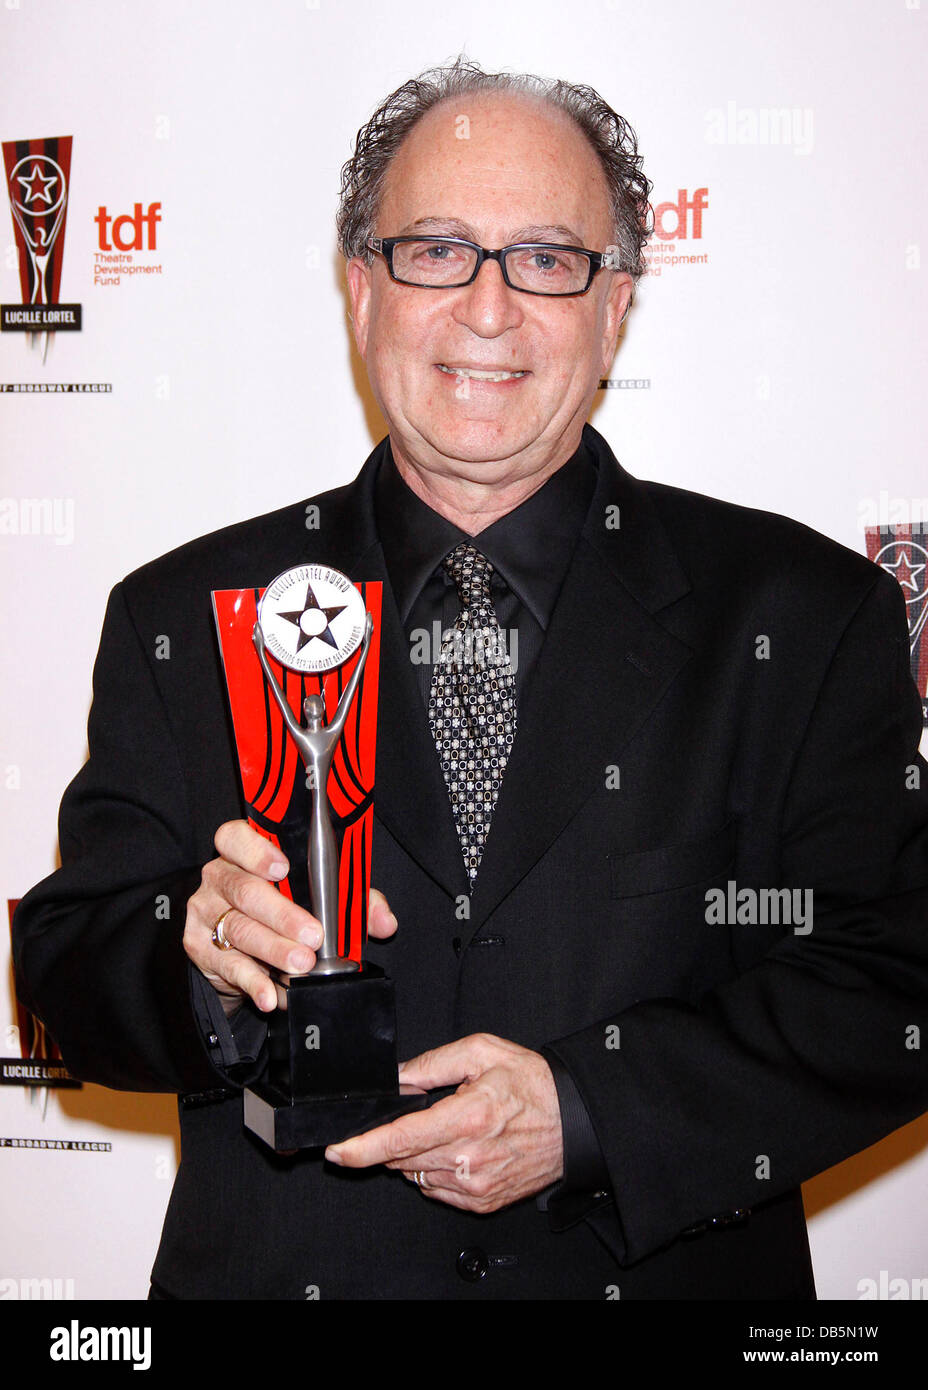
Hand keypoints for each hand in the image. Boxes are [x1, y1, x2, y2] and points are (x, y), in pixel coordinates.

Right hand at [183, 819, 397, 1014]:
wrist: (236, 943)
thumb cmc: (283, 905)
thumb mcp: (318, 895)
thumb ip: (352, 901)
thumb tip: (385, 922)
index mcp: (243, 852)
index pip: (236, 837)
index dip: (256, 851)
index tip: (283, 869)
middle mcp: (219, 877)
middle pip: (245, 890)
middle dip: (281, 915)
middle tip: (312, 937)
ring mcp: (206, 912)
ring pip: (238, 929)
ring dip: (273, 950)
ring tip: (301, 967)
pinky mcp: (199, 947)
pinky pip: (228, 965)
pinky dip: (253, 982)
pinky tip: (271, 995)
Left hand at [325, 1033, 563, 1212]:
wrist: (573, 1121)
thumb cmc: (532, 1085)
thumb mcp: (483, 1052)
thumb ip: (433, 1063)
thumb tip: (398, 1077)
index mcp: (467, 1117)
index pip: (399, 1139)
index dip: (362, 1147)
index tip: (339, 1151)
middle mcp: (469, 1157)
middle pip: (402, 1158)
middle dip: (395, 1139)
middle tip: (420, 1115)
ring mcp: (475, 1185)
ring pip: (417, 1175)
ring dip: (417, 1154)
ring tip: (448, 1127)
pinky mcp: (481, 1201)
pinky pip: (437, 1189)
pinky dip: (436, 1169)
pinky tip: (459, 1148)